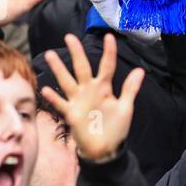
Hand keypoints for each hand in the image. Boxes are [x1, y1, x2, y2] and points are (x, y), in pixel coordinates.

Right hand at [40, 33, 144, 161]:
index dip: (109, 52)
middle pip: (82, 68)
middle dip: (77, 53)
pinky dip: (53, 98)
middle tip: (69, 37)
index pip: (107, 66)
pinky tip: (45, 89)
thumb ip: (130, 89)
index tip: (109, 36)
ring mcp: (79, 101)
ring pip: (67, 81)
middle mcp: (89, 90)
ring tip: (51, 55)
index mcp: (104, 88)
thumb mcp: (126, 108)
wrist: (105, 149)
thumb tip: (140, 70)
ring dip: (59, 69)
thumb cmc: (115, 128)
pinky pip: (60, 104)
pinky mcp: (71, 114)